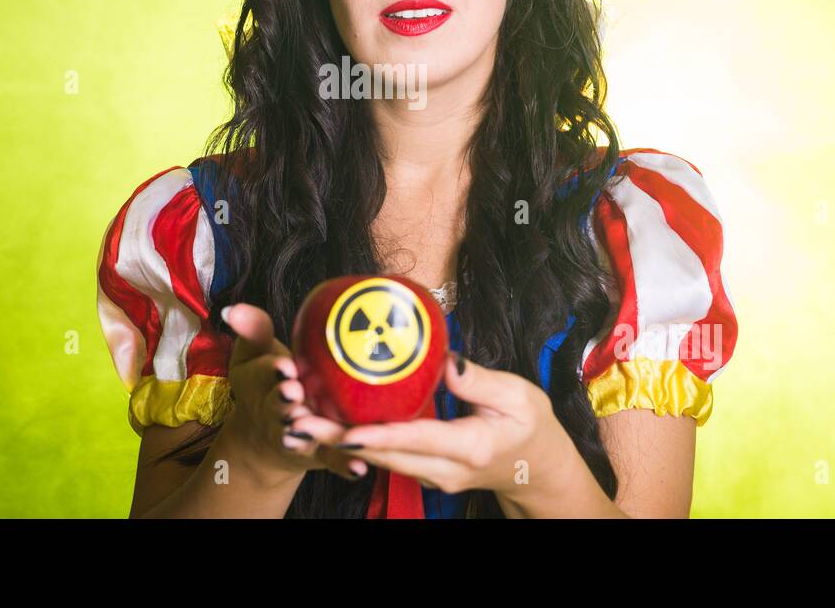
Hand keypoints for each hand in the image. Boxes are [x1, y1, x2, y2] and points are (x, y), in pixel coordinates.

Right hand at [219, 303, 368, 482]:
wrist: (262, 437)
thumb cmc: (264, 382)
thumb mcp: (253, 354)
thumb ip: (252, 329)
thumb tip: (231, 308)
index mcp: (263, 384)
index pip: (265, 374)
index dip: (273, 371)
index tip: (283, 366)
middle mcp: (278, 412)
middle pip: (281, 407)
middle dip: (285, 402)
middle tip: (294, 393)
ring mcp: (299, 436)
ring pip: (304, 436)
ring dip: (310, 434)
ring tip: (316, 431)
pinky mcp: (318, 455)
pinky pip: (332, 460)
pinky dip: (343, 465)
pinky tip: (359, 470)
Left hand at [310, 351, 562, 497]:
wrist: (537, 469)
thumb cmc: (530, 427)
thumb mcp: (520, 396)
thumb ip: (481, 380)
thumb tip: (445, 359)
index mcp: (471, 447)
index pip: (418, 441)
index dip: (380, 437)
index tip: (346, 431)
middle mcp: (445, 469)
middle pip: (385, 456)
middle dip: (339, 440)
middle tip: (298, 420)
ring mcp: (431, 476)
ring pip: (378, 460)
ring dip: (338, 443)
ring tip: (297, 423)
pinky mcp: (422, 470)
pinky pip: (384, 457)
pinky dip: (354, 443)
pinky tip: (325, 425)